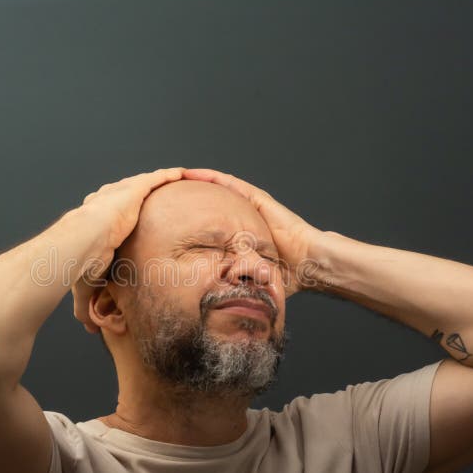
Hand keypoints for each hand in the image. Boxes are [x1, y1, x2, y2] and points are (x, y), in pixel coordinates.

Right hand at [72, 167, 184, 332]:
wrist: (79, 242)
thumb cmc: (78, 262)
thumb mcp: (85, 285)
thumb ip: (88, 304)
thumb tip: (90, 330)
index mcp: (94, 218)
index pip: (111, 214)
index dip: (123, 216)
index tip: (134, 221)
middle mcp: (106, 201)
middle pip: (130, 194)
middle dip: (143, 194)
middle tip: (162, 199)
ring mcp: (121, 193)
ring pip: (145, 183)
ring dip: (160, 182)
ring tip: (178, 181)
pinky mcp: (134, 189)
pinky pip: (157, 179)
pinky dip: (169, 176)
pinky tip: (182, 175)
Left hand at [181, 168, 324, 296]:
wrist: (307, 263)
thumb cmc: (285, 275)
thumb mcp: (249, 279)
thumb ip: (231, 283)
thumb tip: (209, 298)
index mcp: (239, 235)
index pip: (210, 223)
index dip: (191, 219)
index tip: (170, 218)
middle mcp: (243, 217)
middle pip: (211, 202)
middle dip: (190, 197)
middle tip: (165, 194)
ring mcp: (250, 206)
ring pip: (217, 188)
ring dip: (196, 181)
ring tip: (172, 176)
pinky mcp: (256, 198)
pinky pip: (229, 183)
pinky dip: (210, 177)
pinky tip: (192, 173)